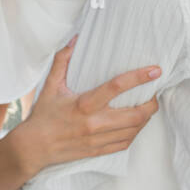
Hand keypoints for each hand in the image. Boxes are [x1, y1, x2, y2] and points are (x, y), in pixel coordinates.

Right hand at [17, 36, 160, 177]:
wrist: (34, 147)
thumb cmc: (43, 115)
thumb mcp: (50, 85)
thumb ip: (63, 61)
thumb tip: (75, 39)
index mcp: (84, 104)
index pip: (117, 87)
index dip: (139, 77)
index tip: (155, 70)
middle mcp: (94, 123)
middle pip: (136, 115)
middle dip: (151, 104)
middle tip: (153, 94)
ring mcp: (98, 139)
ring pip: (134, 130)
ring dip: (146, 118)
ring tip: (147, 107)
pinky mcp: (99, 151)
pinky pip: (126, 143)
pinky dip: (135, 132)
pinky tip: (135, 124)